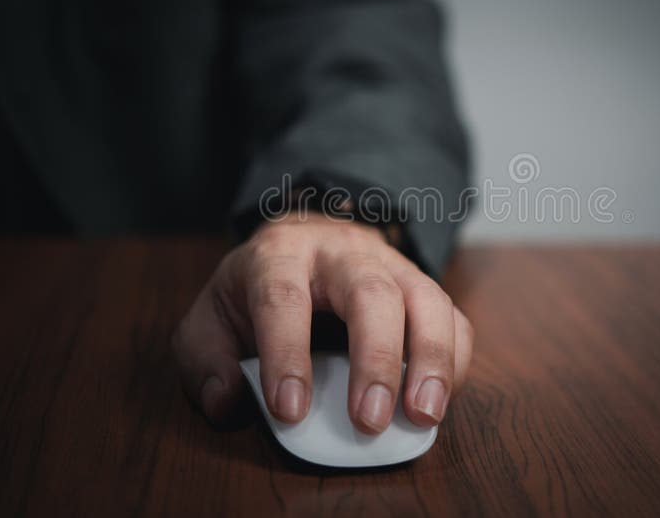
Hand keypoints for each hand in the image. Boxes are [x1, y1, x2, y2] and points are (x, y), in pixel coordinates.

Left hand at [172, 211, 473, 432]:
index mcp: (279, 256)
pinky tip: (440, 398)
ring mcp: (391, 265)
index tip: (290, 410)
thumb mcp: (210, 317)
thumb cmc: (257, 288)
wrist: (306, 240)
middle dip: (376, 359)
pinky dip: (454, 360)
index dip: (287, 354)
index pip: (283, 298)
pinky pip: (452, 316)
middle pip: (370, 293)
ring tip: (423, 415)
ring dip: (432, 360)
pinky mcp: (421, 286)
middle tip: (369, 420)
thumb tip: (230, 401)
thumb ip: (205, 361)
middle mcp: (342, 252)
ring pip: (426, 298)